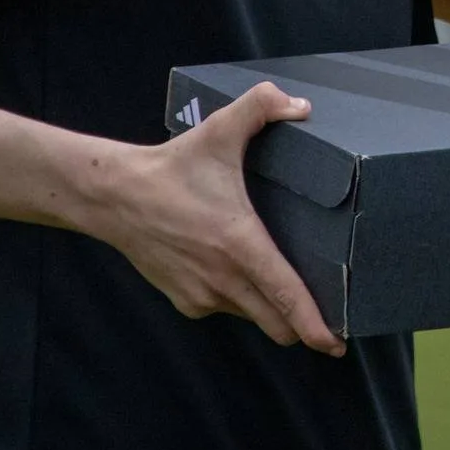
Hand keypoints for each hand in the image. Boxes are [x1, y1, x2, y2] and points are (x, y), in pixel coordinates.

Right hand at [90, 82, 343, 356]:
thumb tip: (301, 105)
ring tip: (285, 284)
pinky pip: (226, 307)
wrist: (114, 196)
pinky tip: (242, 272)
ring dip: (271, 308)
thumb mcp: (220, 130)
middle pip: (277, 322)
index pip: (287, 295)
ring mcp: (202, 295)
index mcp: (240, 244)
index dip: (315, 324)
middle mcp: (223, 279)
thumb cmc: (172, 167)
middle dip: (304, 325)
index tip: (336, 343)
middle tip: (329, 316)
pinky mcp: (186, 301)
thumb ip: (263, 106)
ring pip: (253, 314)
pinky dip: (241, 298)